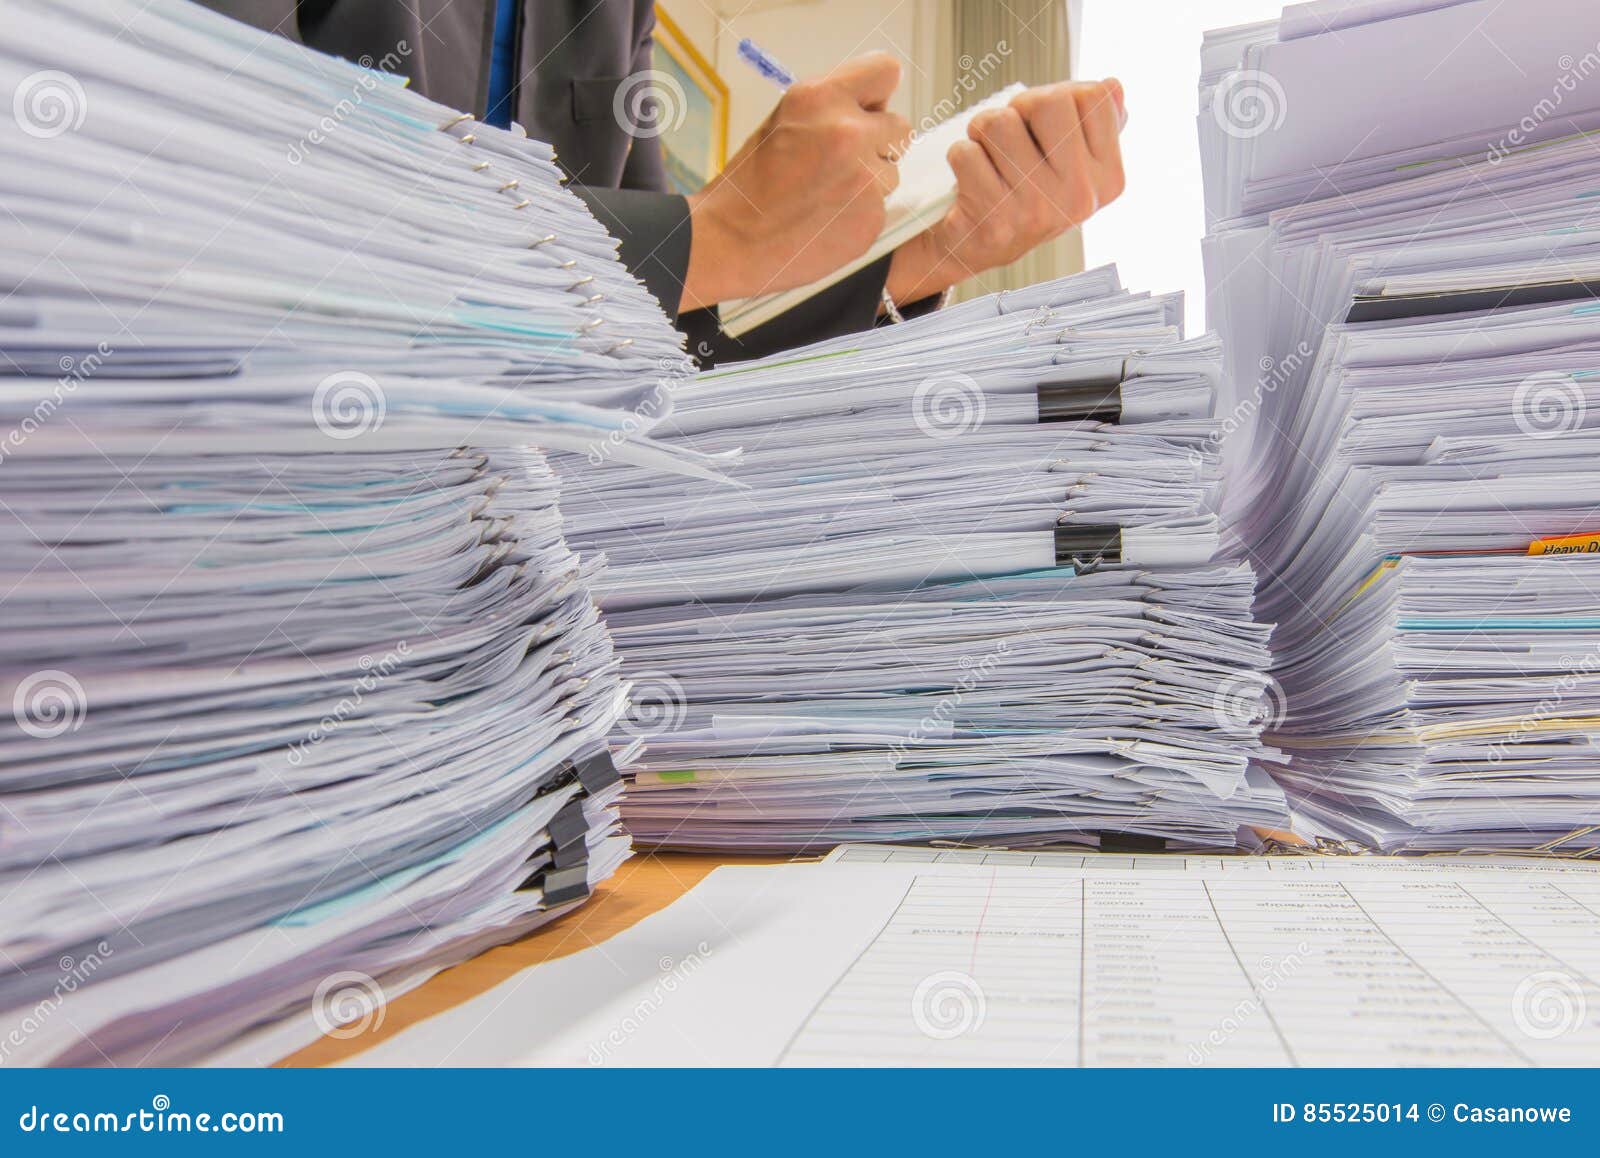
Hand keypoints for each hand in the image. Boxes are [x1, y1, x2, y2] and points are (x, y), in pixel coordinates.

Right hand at [681, 53, 910, 310]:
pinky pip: (882, 208)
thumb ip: (831, 107)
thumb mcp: (783, 121)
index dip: (878, 94)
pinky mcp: (871, 218)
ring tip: (826, 196)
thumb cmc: (750, 184)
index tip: (869, 110)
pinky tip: (827, 220)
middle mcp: (848, 132)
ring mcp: (864, 178)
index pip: (886, 72)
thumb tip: (873, 105)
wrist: (731, 241)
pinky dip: (860, 215)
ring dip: (869, 183)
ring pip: (892, 172)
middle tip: (840, 164)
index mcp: (821, 98)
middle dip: (877, 144)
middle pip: (900, 127)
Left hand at [885, 79, 1125, 305]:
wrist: (975, 246)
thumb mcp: (1070, 160)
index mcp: (1108, 178)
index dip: (1059, 97)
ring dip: (982, 131)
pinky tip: (971, 180)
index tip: (1045, 126)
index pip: (1095, 96)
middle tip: (1010, 136)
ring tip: (989, 159)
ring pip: (998, 122)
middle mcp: (1079, 197)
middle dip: (1019, 108)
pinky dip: (959, 158)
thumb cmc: (1023, 192)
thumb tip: (1113, 88)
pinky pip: (965, 153)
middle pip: (1049, 101)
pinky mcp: (993, 220)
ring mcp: (1036, 210)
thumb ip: (1094, 122)